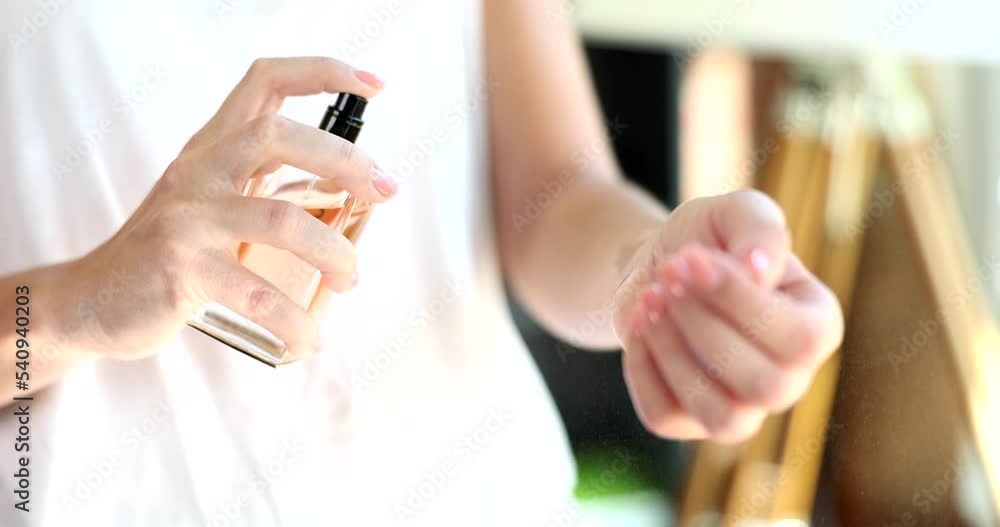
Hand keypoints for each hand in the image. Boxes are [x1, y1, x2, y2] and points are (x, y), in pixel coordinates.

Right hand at [60, 57, 395, 360]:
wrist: (93, 302)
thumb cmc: (172, 254)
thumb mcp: (212, 203)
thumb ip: (263, 186)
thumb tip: (349, 196)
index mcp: (212, 149)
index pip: (263, 82)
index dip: (322, 72)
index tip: (373, 84)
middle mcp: (197, 171)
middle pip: (277, 135)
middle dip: (345, 160)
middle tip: (385, 191)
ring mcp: (186, 219)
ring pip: (282, 220)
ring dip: (333, 253)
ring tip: (349, 280)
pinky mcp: (181, 270)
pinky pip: (258, 294)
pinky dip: (296, 321)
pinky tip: (310, 338)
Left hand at [614, 190, 843, 443]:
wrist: (658, 266)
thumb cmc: (710, 239)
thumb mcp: (738, 212)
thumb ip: (761, 229)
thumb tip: (759, 272)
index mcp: (817, 326)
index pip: (801, 339)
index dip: (741, 302)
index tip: (692, 258)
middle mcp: (789, 377)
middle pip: (764, 384)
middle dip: (704, 326)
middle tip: (668, 276)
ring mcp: (741, 407)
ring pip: (721, 415)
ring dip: (674, 353)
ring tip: (650, 300)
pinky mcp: (688, 419)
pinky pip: (666, 417)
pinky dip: (643, 369)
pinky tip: (640, 324)